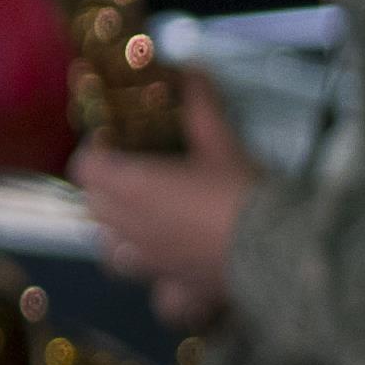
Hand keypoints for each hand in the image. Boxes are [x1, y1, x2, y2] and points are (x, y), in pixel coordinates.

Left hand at [75, 74, 257, 329]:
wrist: (278, 250)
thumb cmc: (243, 193)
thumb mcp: (222, 141)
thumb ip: (199, 104)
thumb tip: (190, 70)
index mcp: (133, 187)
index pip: (86, 168)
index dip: (97, 152)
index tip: (117, 142)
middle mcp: (131, 229)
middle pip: (94, 207)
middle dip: (104, 188)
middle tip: (133, 173)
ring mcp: (150, 265)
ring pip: (111, 251)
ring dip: (118, 233)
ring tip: (144, 221)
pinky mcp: (178, 291)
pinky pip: (155, 295)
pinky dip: (159, 286)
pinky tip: (175, 275)